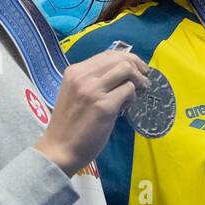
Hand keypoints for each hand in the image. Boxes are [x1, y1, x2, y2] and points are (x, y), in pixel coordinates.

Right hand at [34, 50, 148, 173]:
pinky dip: (133, 96)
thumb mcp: (75, 93)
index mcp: (74, 71)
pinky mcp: (104, 106)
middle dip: (137, 66)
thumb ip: (93, 80)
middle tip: (144, 79)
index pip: (107, 55)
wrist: (59, 149)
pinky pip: (128, 90)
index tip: (137, 68)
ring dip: (137, 80)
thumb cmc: (69, 124)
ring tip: (137, 92)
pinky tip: (127, 106)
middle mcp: (83, 77)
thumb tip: (121, 72)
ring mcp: (93, 90)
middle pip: (119, 59)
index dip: (127, 58)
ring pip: (126, 70)